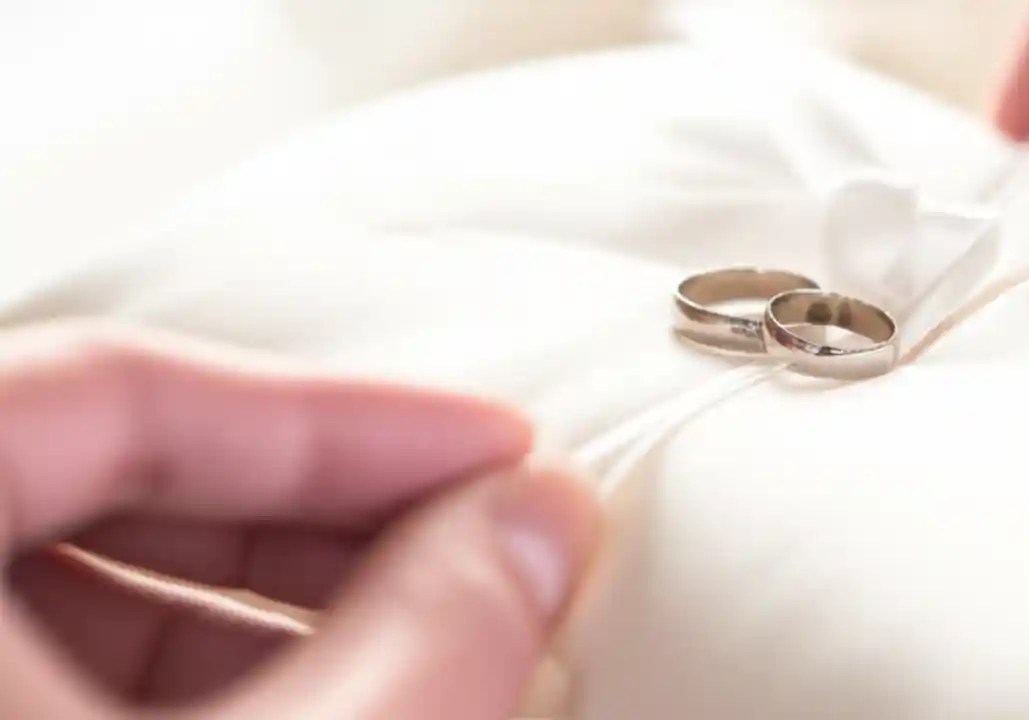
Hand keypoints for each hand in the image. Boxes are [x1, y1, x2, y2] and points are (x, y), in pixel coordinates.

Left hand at [0, 322, 598, 718]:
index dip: (335, 416)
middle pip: (104, 471)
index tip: (494, 446)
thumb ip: (423, 637)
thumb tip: (542, 520)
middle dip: (323, 503)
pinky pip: (63, 665)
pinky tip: (336, 691)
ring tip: (433, 622)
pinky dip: (209, 672)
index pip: (110, 389)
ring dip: (281, 594)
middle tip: (476, 530)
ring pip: (89, 575)